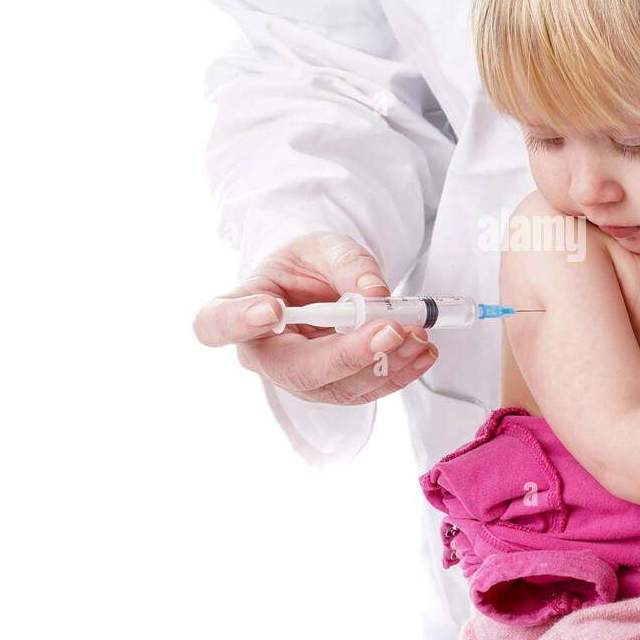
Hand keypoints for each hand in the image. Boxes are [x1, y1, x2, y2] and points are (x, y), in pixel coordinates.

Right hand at [192, 232, 437, 404]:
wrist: (322, 288)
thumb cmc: (308, 267)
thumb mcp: (324, 247)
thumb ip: (347, 262)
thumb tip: (374, 295)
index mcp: (238, 307)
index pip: (217, 323)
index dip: (238, 322)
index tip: (272, 311)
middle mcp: (263, 354)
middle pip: (295, 370)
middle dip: (347, 355)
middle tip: (389, 329)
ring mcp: (298, 378)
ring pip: (336, 387)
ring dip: (384, 365)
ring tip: (416, 335)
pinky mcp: (332, 389)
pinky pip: (363, 392)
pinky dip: (398, 375)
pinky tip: (422, 353)